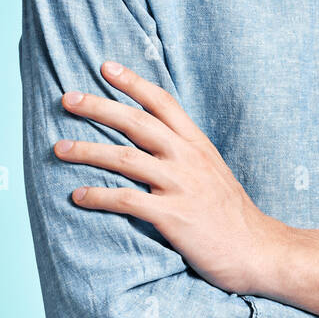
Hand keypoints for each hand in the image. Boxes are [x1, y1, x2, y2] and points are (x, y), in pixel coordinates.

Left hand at [53, 60, 285, 292]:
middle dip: (98, 107)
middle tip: (67, 98)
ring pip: (125, 158)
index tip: (106, 67)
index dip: (133, 82)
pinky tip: (78, 196)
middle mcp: (188, 158)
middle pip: (136, 122)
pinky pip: (127, 200)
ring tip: (59, 148)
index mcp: (198, 145)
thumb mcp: (213, 172)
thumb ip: (186, 155)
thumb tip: (153, 145)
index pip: (162, 102)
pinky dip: (98, 196)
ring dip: (88, 151)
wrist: (259, 250)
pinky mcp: (173, 216)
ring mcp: (181, 185)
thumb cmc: (232, 216)